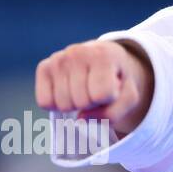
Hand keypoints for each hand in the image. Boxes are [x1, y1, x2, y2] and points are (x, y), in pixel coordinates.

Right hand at [34, 39, 153, 134]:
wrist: (104, 58)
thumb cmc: (117, 81)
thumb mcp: (128, 97)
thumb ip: (113, 114)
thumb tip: (80, 119)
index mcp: (103, 55)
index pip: (101, 95)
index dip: (107, 100)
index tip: (110, 88)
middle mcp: (77, 52)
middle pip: (81, 103)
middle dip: (91, 104)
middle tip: (95, 91)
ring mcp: (58, 59)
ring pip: (63, 105)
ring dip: (74, 105)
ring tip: (83, 90)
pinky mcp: (44, 67)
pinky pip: (45, 102)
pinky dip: (56, 104)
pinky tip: (66, 92)